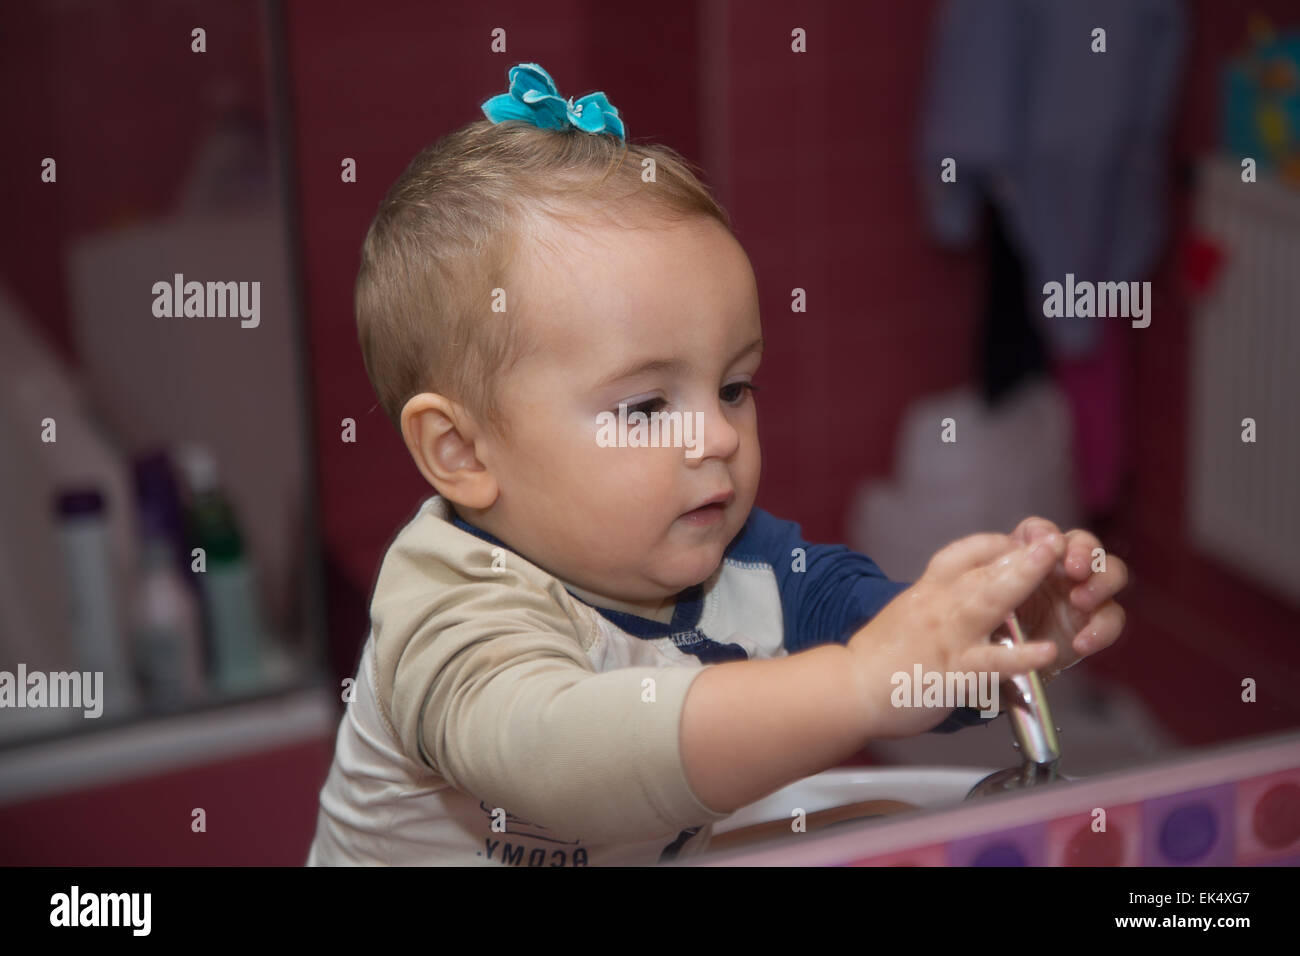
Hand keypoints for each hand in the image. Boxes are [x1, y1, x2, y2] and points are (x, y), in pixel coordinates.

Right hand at [849, 532, 1063, 737]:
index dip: (995, 545)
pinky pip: (991, 662)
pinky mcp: (953, 673)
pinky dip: (1021, 657)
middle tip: (1052, 539)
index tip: (1018, 542)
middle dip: (1020, 553)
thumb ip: (935, 604)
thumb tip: (960, 599)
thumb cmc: (878, 658)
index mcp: (926, 592)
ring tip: (1050, 560)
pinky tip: (1046, 652)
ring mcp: (947, 637)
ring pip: (988, 602)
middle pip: (982, 570)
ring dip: (1021, 578)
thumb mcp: (907, 615)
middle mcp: (937, 606)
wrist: (848, 686)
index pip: (962, 554)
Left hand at [1005, 517, 1128, 682]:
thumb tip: (1009, 555)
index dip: (1044, 533)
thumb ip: (999, 577)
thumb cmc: (994, 623)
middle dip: (1084, 551)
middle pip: (1085, 543)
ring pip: (1112, 572)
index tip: (1042, 541)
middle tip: (1074, 567)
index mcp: (1032, 555)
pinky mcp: (1096, 621)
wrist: (1006, 663)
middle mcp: (1063, 567)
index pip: (1042, 532)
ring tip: (1080, 600)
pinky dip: (1101, 630)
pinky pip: (1112, 619)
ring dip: (1101, 582)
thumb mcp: (989, 601)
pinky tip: (1082, 643)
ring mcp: (1085, 591)